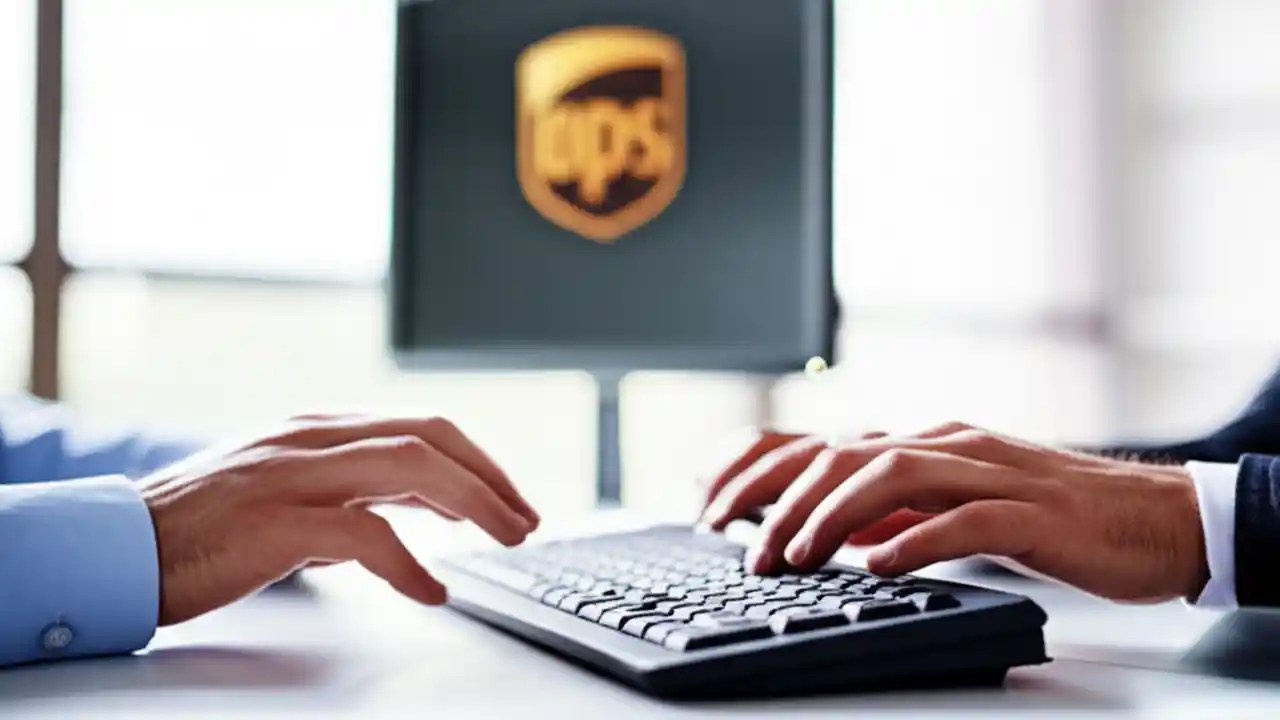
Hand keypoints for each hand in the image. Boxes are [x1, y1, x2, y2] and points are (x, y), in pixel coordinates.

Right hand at [142, 414, 539, 624]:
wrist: (121, 546)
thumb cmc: (204, 526)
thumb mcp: (288, 494)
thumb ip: (349, 494)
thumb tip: (410, 515)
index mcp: (318, 431)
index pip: (421, 426)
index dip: (478, 460)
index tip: (511, 498)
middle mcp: (311, 440)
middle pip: (429, 435)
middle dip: (490, 476)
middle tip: (525, 521)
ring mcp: (294, 475)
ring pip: (409, 465)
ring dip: (472, 503)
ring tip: (504, 542)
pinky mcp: (275, 521)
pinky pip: (364, 533)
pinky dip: (409, 563)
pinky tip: (431, 591)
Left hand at [701, 423, 1208, 602]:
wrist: (1156, 519)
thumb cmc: (1054, 516)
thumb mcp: (956, 506)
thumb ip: (901, 511)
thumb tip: (838, 531)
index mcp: (927, 444)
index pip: (826, 445)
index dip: (763, 470)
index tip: (712, 503)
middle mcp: (950, 446)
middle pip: (846, 454)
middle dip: (783, 498)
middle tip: (744, 546)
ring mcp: (992, 474)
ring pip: (894, 475)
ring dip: (834, 514)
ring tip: (796, 553)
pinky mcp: (1034, 513)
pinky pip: (967, 521)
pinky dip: (918, 540)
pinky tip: (882, 564)